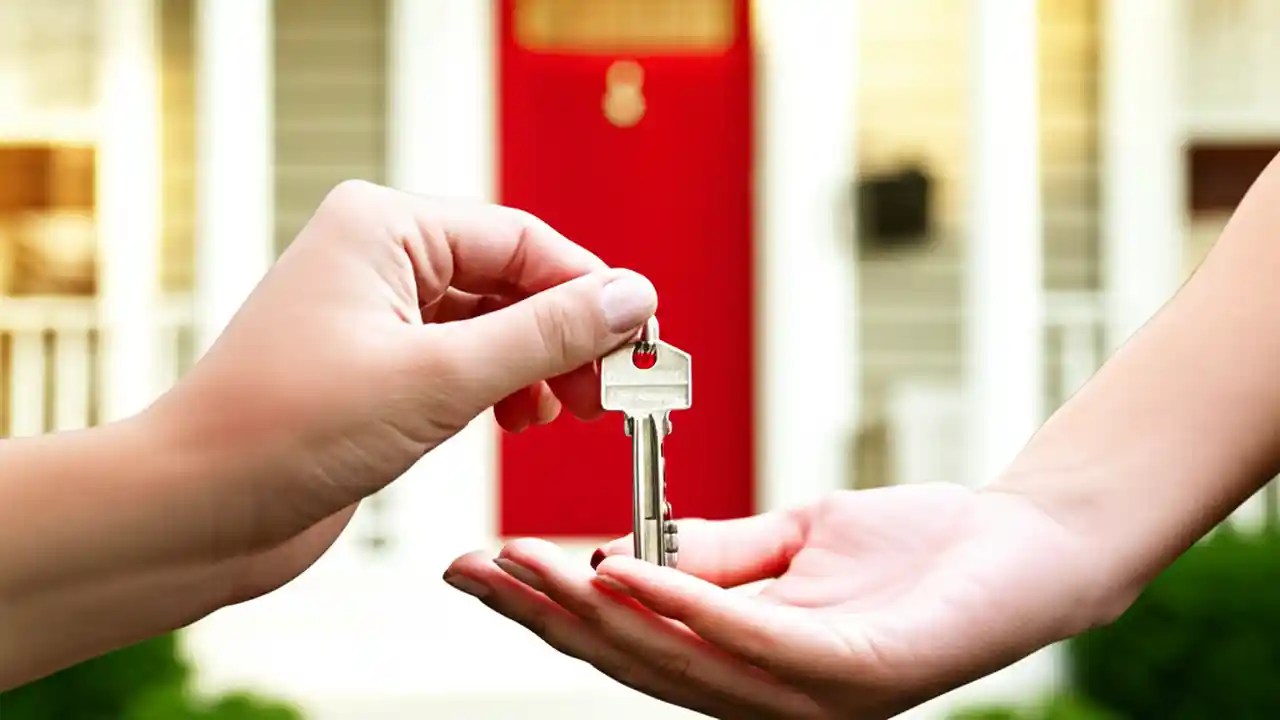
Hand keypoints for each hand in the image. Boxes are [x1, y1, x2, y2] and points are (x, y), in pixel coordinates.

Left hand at [153, 180, 656, 601]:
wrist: (196, 511)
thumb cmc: (285, 432)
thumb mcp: (440, 379)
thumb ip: (546, 334)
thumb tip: (631, 297)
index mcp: (384, 227)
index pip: (521, 241)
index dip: (589, 290)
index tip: (641, 339)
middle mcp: (380, 258)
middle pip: (511, 280)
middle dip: (566, 335)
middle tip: (611, 389)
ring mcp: (376, 313)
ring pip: (492, 323)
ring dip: (537, 366)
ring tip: (562, 412)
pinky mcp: (376, 367)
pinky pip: (463, 360)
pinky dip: (501, 388)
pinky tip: (516, 419)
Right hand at [445, 483, 1122, 718]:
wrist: (1027, 545)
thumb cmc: (915, 548)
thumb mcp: (793, 539)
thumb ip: (715, 556)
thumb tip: (623, 548)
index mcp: (748, 667)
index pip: (630, 646)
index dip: (551, 612)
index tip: (482, 565)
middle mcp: (771, 698)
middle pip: (636, 664)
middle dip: (547, 616)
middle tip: (476, 568)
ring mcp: (815, 696)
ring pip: (680, 663)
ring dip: (596, 614)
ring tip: (530, 566)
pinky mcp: (862, 674)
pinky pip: (755, 641)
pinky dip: (683, 607)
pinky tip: (625, 572)